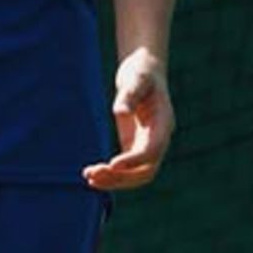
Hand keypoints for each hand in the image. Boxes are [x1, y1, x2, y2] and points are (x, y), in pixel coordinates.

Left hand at [83, 48, 174, 190]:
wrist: (144, 71)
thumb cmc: (141, 71)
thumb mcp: (136, 78)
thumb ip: (130, 94)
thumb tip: (120, 112)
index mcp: (164, 123)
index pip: (153, 150)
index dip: (134, 160)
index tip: (112, 164)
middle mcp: (159, 139)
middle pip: (146, 171)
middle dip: (121, 177)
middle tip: (93, 175)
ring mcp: (148, 144)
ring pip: (137, 175)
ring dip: (114, 181)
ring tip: (89, 177)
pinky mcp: (135, 145)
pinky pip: (127, 168)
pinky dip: (111, 174)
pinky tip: (91, 175)